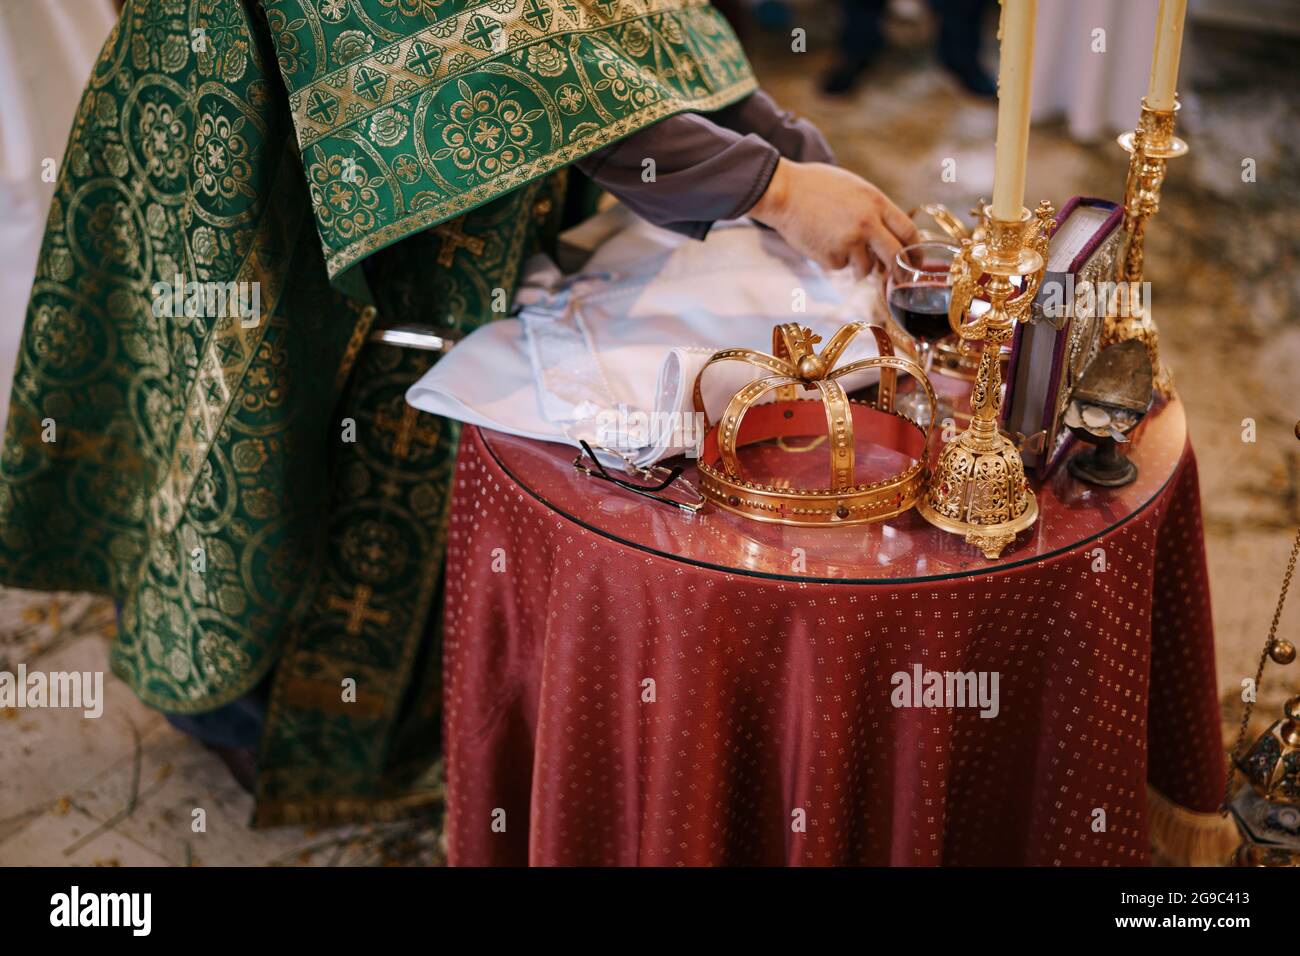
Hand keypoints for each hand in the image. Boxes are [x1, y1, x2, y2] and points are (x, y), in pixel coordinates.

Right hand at [749, 159, 918, 277]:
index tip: (913, 261)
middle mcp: (867, 224)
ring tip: (839, 246)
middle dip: (898, 271)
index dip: (913, 249)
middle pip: (894, 257)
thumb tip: (887, 237)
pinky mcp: (831, 257)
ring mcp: (849, 242)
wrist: (783, 192)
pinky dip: (834, 260)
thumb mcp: (854, 188)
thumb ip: (873, 210)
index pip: (907, 231)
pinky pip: (840, 267)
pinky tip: (821, 242)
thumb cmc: (816, 186)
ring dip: (858, 266)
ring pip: (866, 268)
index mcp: (876, 202)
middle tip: (897, 279)